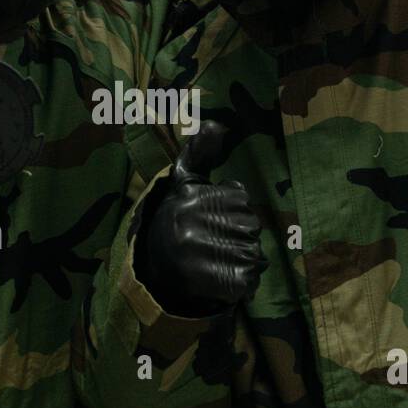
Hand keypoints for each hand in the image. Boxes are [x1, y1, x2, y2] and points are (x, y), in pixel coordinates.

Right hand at [139, 121, 266, 316]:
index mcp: (193, 198)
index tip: (211, 221)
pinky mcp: (221, 283)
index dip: (231, 211)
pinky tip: (221, 280)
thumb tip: (216, 124)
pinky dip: (242, 282)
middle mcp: (198, 224)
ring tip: (217, 262)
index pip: (241, 198)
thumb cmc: (176, 221)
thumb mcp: (183, 184)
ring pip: (254, 253)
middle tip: (215, 244)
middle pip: (251, 226)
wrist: (153, 273)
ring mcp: (209, 255)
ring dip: (242, 260)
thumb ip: (198, 153)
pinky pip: (250, 279)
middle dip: (239, 236)